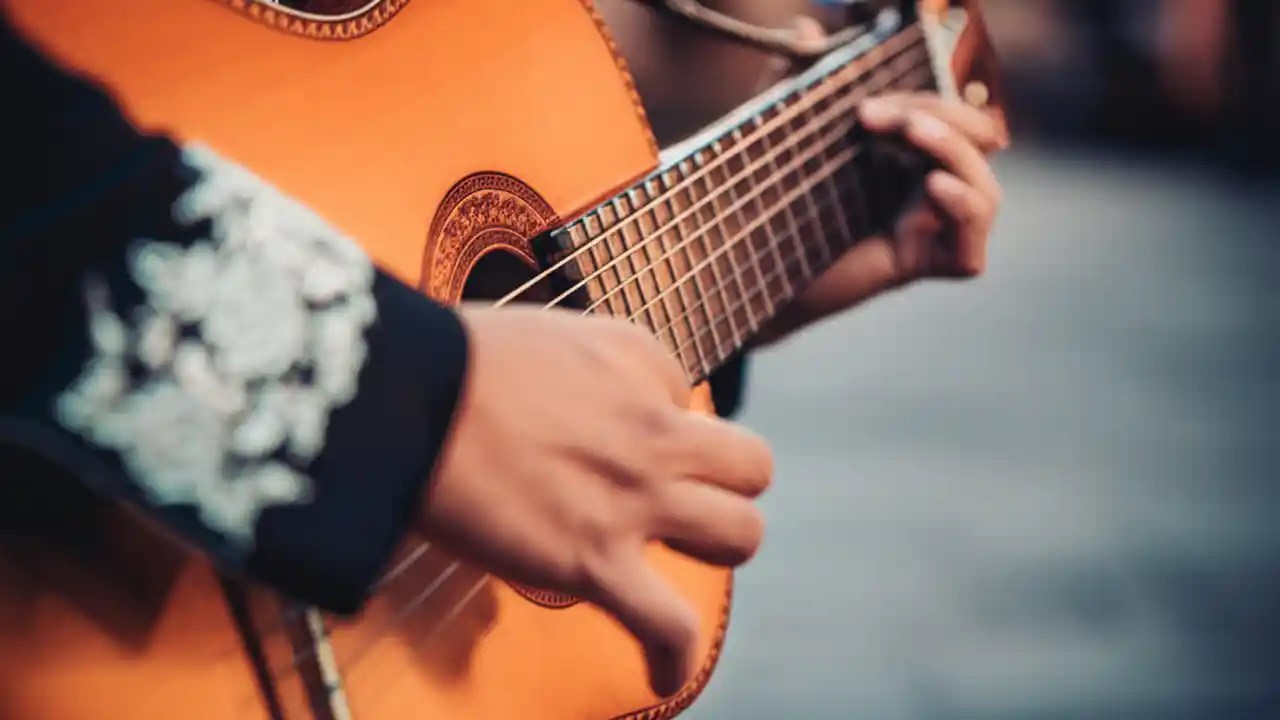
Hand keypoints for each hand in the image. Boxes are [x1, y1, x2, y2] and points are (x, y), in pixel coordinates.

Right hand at [422, 305, 771, 696]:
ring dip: (717, 551)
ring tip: (679, 562)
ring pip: (743, 535)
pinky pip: (669, 625)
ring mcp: (634, 497)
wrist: (410, 393)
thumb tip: (588, 404)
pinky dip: (675, 656)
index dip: (652, 419)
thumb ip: (591, 365)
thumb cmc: (453, 358)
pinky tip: (665, 671)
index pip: (685, 399)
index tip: (607, 434)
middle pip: (752, 467)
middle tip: (681, 500)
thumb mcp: (551, 332)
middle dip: (727, 486)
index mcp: (641, 359)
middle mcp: (655, 428)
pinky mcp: (595, 560)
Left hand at [756, 91, 1006, 343]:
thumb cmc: (759, 200)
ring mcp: (927, 237)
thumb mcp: (778, 129)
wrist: (736, 266)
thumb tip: (806, 25)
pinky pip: (971, 252)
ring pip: (985, 192)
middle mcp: (926, 197)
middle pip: (977, 146)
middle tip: (877, 114)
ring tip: (912, 134)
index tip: (861, 106)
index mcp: (908, 159)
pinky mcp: (918, 273)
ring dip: (957, 152)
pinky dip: (965, 211)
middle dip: (941, 115)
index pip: (950, 119)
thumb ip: (793, 78)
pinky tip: (934, 188)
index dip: (921, 101)